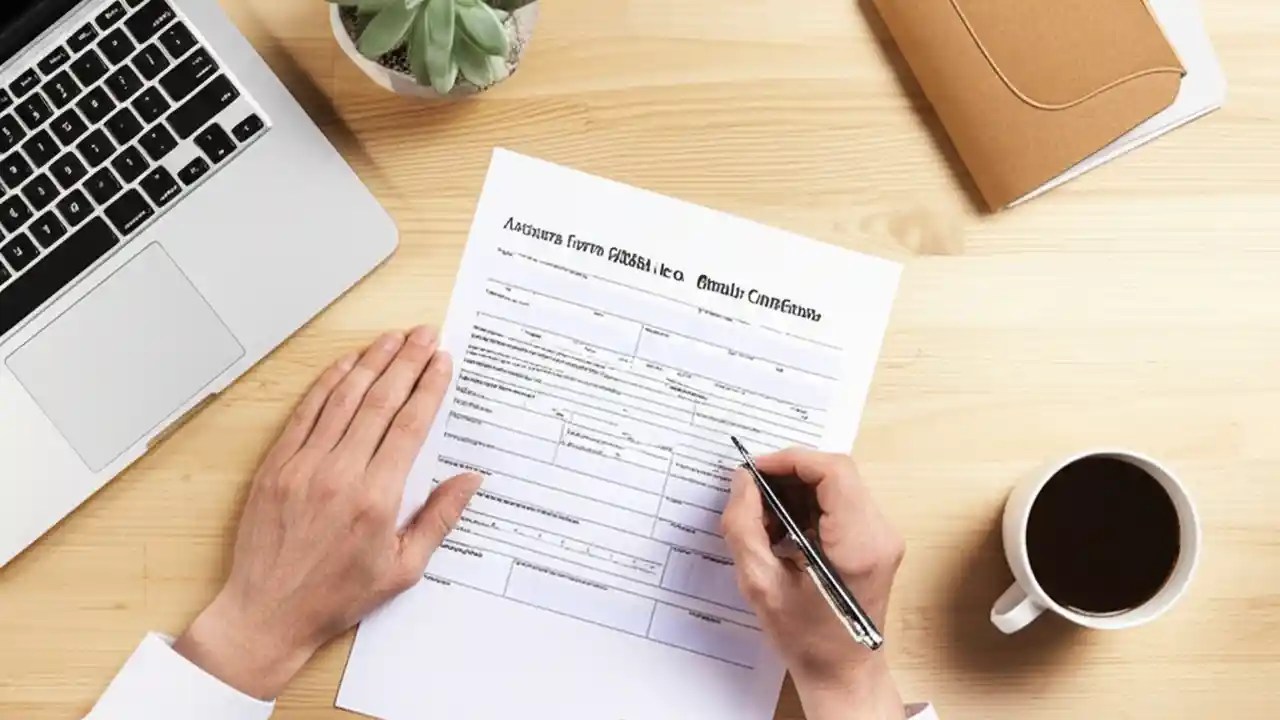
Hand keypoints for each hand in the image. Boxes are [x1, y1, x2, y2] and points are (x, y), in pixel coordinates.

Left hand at [173, 326, 481, 699]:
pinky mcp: (276, 466)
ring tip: (392, 339)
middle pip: (380, 401)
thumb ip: (439, 519)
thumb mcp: (403, 569)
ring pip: (343, 399)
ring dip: (371, 363)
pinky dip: (327, 384)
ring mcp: (304, 466)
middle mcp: (340, 474)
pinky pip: (305, 413)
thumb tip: (469, 480)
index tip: (442, 363)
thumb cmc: (336, 596)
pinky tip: (345, 365)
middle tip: (424, 336)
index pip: (410, 425)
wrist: (267, 613)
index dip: (428, 388)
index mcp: (376, 498)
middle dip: (406, 362)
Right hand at [722, 449, 905, 719]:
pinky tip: (782, 532)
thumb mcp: (761, 585)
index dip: (790, 460)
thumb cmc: (806, 640)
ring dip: (795, 492)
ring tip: (764, 521)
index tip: (753, 471)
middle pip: (835, 473)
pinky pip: (840, 504)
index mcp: (858, 544)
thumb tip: (742, 482)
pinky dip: (807, 506)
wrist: (844, 674)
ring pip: (836, 485)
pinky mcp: (874, 542)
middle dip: (788, 475)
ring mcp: (881, 537)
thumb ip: (745, 527)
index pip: (833, 471)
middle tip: (752, 496)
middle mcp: (879, 534)